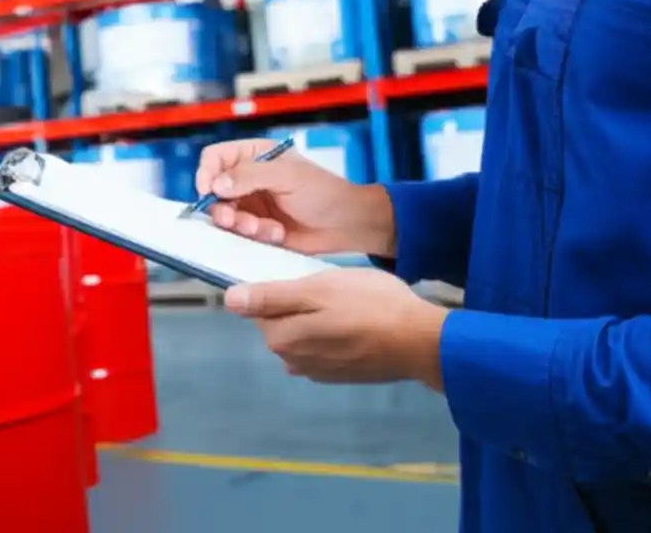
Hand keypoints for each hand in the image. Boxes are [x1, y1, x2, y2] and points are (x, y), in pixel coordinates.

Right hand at [195, 139, 395, 256]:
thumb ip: (250, 176)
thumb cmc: (324, 192)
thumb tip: (216, 184)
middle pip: (213, 191)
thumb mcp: (288, 176)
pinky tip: (276, 234)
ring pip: (224, 216)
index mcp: (254, 156)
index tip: (209, 191)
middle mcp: (247, 180)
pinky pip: (238, 235)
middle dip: (222, 208)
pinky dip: (254, 237)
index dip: (206, 173)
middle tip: (233, 219)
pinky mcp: (255, 228)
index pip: (215, 158)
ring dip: (240, 225)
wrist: (346, 225)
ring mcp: (250, 205)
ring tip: (262, 229)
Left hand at [225, 268, 447, 389]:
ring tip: (347, 304)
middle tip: (331, 287)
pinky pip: (324, 347)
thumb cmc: (371, 305)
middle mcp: (293, 361)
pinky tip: (355, 323)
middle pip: (280, 323)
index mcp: (282, 339)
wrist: (422, 341)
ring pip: (303, 335)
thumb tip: (229, 300)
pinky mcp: (341, 374)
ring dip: (316, 319)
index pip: (260, 307)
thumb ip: (271, 297)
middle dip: (297, 304)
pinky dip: (333, 334)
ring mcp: (318, 371)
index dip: (279, 287)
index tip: (303, 276)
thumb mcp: (319, 289)